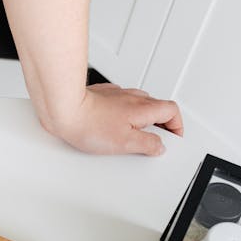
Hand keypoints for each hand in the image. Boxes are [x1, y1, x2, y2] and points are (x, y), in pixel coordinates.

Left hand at [48, 83, 183, 156]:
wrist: (63, 110)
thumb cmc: (89, 124)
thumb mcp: (126, 142)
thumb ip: (148, 144)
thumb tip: (159, 146)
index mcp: (144, 107)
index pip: (172, 111)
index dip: (177, 126)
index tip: (173, 139)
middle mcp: (133, 97)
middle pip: (157, 108)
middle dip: (158, 125)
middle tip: (151, 141)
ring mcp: (117, 95)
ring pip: (137, 106)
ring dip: (139, 120)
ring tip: (129, 137)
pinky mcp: (102, 97)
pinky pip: (119, 105)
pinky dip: (121, 116)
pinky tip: (111, 128)